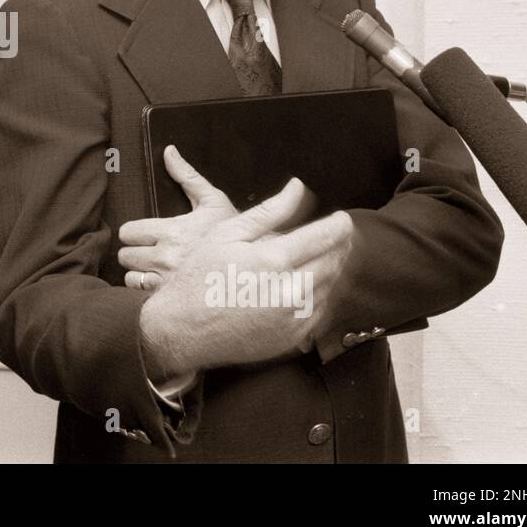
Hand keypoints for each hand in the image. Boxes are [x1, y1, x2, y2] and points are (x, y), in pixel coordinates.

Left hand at [118, 146, 318, 290]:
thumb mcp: (213, 201)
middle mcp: (167, 256)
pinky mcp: (174, 300)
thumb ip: (187, 176)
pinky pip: (141, 295)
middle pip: (125, 255)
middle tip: (147, 252)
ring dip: (137, 272)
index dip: (132, 233)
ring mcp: (169, 280)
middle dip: (134, 252)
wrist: (261, 267)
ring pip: (130, 276)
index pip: (128, 232)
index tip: (142, 235)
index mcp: (173, 230)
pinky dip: (144, 290)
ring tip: (152, 269)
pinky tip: (159, 285)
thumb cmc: (236, 233)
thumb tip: (168, 151)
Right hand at [134, 152, 352, 377]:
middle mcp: (290, 291)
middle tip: (339, 235)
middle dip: (340, 246)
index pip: (324, 237)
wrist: (183, 329)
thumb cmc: (200, 277)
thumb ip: (268, 211)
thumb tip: (298, 187)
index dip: (339, 225)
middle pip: (333, 263)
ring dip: (333, 269)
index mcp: (274, 259)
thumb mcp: (227, 234)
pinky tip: (309, 285)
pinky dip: (321, 295)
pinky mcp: (292, 338)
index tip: (343, 218)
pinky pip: (320, 312)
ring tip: (325, 256)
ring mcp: (293, 318)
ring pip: (330, 288)